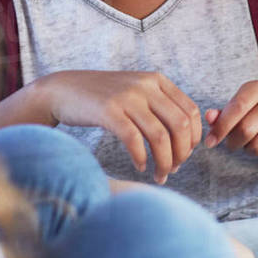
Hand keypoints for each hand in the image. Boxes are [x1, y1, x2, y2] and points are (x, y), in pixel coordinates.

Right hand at [36, 70, 200, 183]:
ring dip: (164, 162)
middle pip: (180, 125)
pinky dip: (141, 158)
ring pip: (160, 136)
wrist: (63, 90)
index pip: (191, 111)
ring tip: (160, 176)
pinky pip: (134, 140)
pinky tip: (140, 167)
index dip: (194, 137)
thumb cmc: (103, 98)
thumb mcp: (136, 92)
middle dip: (182, 153)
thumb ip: (159, 106)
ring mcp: (127, 97)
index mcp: (157, 81)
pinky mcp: (108, 111)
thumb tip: (186, 139)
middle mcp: (146, 86)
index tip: (186, 153)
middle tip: (173, 169)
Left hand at [203, 80, 257, 166]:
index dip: (221, 127)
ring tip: (252, 144)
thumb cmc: (253, 119)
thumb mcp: (235, 114)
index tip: (210, 142)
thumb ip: (220, 116)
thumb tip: (209, 116)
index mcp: (257, 88)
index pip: (237, 107)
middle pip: (246, 129)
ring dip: (250, 150)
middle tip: (232, 144)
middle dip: (233, 143)